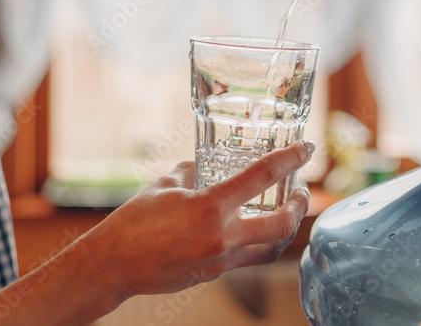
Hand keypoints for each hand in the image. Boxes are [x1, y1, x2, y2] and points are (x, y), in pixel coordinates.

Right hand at [83, 140, 313, 300]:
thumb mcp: (165, 185)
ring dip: (286, 230)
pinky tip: (250, 229)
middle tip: (303, 191)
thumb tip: (203, 167)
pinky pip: (246, 258)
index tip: (306, 148)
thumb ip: (192, 173)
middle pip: (283, 225)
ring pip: (271, 249)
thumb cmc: (134, 222)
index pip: (263, 176)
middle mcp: (223, 237)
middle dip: (301, 207)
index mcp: (211, 207)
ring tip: (286, 212)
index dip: (290, 158)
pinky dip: (256, 242)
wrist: (114, 266)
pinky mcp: (213, 273)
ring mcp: (220, 260)